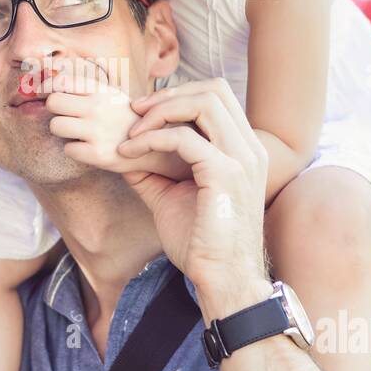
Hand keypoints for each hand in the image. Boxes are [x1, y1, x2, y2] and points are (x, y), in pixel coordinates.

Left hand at [46, 84, 141, 171]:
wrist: (151, 144)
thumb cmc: (122, 118)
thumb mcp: (110, 95)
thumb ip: (84, 87)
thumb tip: (49, 81)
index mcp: (101, 90)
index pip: (62, 80)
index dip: (47, 87)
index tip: (44, 93)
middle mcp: (98, 107)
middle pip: (53, 102)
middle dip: (55, 110)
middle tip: (65, 115)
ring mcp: (98, 131)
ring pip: (56, 126)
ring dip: (62, 131)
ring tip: (75, 132)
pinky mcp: (98, 154)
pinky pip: (68, 149)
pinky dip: (74, 150)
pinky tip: (87, 148)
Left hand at [117, 79, 270, 308]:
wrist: (223, 280)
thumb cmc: (201, 244)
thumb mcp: (170, 196)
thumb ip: (152, 169)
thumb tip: (121, 149)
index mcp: (243, 150)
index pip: (217, 97)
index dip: (178, 95)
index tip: (144, 112)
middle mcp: (249, 148)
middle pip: (214, 90)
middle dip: (169, 94)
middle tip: (136, 112)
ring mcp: (242, 159)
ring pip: (204, 103)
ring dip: (161, 111)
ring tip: (133, 132)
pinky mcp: (225, 174)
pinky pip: (184, 138)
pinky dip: (152, 140)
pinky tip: (130, 154)